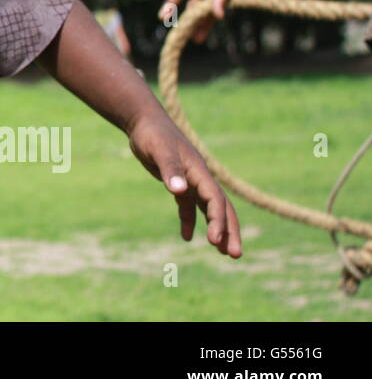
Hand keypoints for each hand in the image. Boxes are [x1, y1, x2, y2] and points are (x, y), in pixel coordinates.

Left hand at [127, 110, 241, 257]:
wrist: (143, 122)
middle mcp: (199, 178)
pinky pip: (188, 206)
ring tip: (223, 252)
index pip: (215, 200)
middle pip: (221, 208)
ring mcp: (190, 181)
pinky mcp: (178, 183)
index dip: (217, 220)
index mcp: (199, 171)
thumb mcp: (159, 151)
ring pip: (208, 209)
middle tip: (235, 255)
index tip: (215, 240)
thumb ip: (170, 170)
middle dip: (229, 231)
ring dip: (216, 229)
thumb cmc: (152, 134)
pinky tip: (186, 236)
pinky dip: (189, 221)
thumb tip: (178, 191)